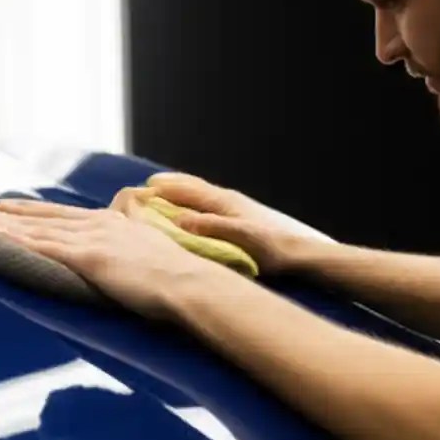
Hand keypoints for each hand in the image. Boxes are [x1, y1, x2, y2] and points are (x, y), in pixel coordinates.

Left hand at [0, 198, 225, 320]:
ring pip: (37, 229)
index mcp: (115, 222)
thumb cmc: (178, 275)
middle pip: (44, 216)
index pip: (65, 215)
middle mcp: (100, 223)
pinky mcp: (88, 256)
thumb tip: (128, 227)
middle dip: (10, 212)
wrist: (189, 283)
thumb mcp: (154, 247)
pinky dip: (16, 239)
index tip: (13, 208)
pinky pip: (43, 246)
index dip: (36, 212)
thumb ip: (135, 235)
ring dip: (3, 224)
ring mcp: (92, 239)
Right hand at [144, 172, 332, 273]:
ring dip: (178, 193)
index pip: (186, 188)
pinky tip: (184, 215)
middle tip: (144, 188)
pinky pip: (204, 206)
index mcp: (222, 201)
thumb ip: (211, 226)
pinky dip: (189, 205)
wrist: (297, 254)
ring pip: (198, 195)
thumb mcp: (240, 237)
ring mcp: (230, 208)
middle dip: (167, 185)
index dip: (163, 187)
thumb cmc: (270, 246)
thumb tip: (180, 219)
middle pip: (190, 186)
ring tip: (159, 197)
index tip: (141, 189)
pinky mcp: (235, 218)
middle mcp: (225, 200)